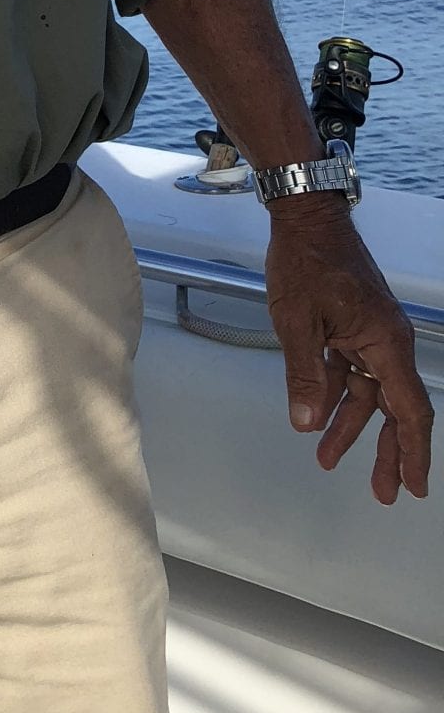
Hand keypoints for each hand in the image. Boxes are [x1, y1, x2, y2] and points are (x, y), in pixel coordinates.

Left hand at [263, 197, 431, 502]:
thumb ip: (304, 375)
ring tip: (329, 460)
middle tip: (384, 492)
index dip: (413, 451)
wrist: (305, 220)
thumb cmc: (307, 260)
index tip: (415, 485)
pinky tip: (315, 418)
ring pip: (367, 393)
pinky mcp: (351, 327)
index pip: (409, 410)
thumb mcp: (298, 322)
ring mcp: (369, 334)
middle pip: (394, 409)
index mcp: (386, 343)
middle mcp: (386, 342)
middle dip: (388, 453)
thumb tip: (307, 421)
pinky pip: (349, 371)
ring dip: (351, 427)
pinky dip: (334, 395)